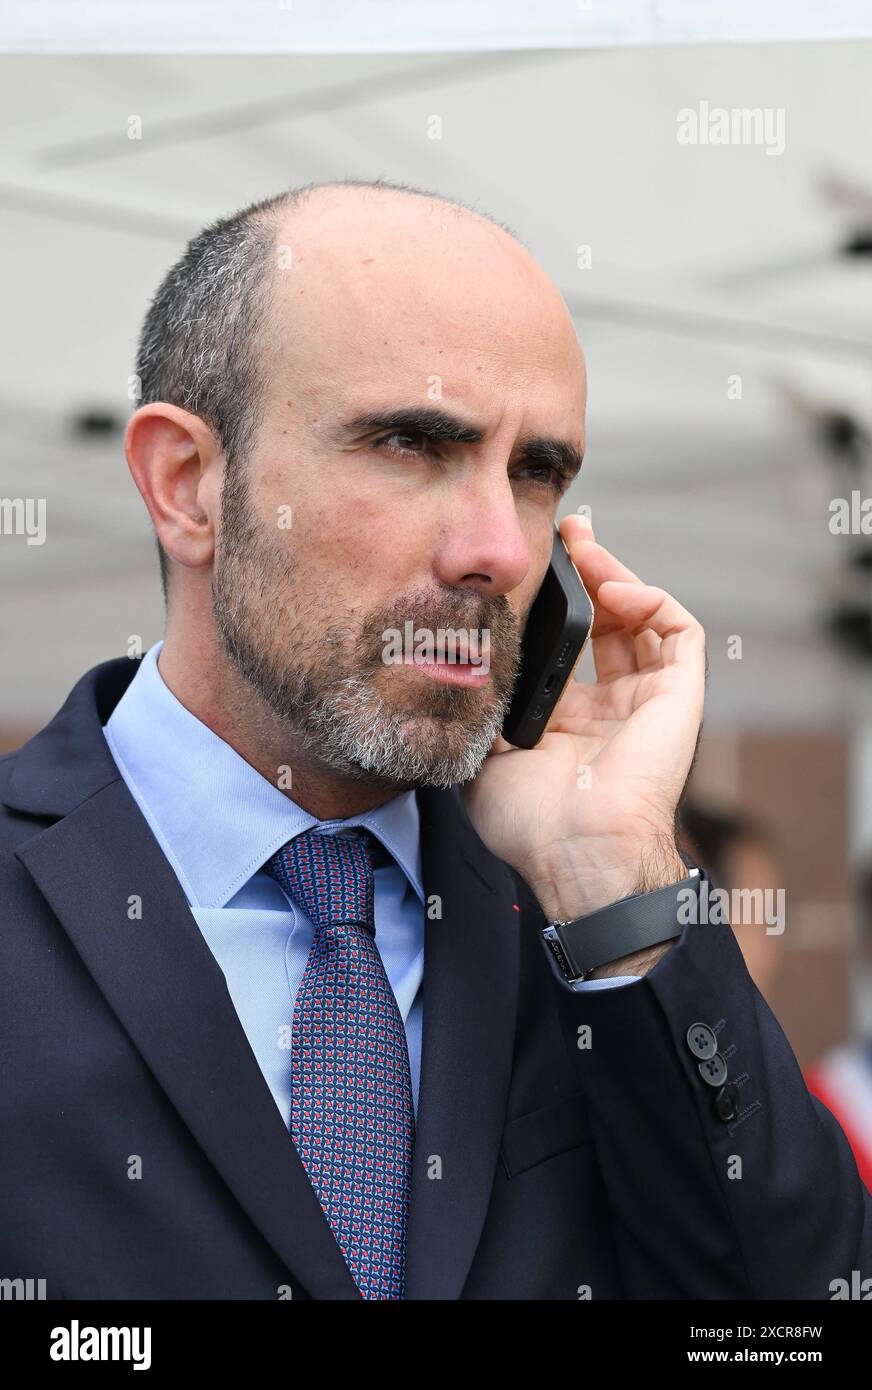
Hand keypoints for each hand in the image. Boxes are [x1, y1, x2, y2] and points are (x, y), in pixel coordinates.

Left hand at [461, 513, 704, 923]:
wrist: (573, 853)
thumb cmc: (527, 822)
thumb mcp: (481, 756)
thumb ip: (473, 711)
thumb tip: (445, 666)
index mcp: (569, 720)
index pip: (567, 645)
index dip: (551, 604)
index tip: (525, 567)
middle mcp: (611, 705)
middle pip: (607, 620)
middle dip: (587, 573)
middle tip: (562, 533)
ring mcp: (648, 698)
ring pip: (643, 615)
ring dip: (614, 575)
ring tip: (582, 547)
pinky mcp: (680, 694)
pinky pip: (678, 628)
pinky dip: (649, 596)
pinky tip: (612, 587)